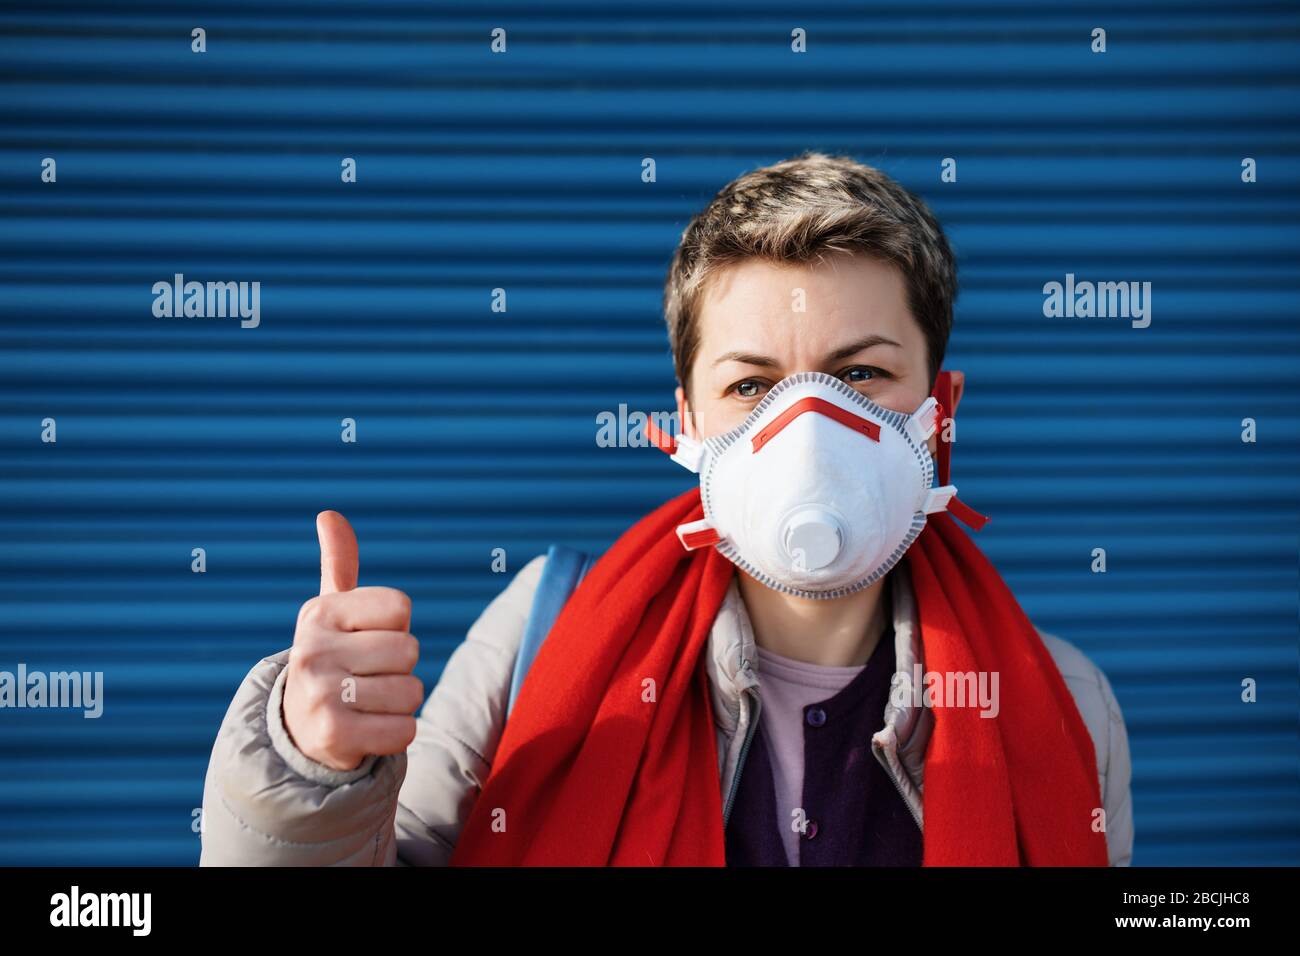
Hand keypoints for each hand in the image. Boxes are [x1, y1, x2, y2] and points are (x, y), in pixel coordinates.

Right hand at [281, 511, 422, 771]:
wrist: (297, 732)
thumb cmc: (331, 661)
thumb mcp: (331, 612)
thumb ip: (338, 564)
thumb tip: (328, 514)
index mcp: (320, 613)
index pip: (400, 607)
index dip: (396, 628)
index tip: (365, 642)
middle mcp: (313, 650)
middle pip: (409, 650)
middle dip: (399, 669)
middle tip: (365, 679)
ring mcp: (320, 694)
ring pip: (411, 692)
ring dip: (399, 704)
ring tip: (364, 705)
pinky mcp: (333, 735)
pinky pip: (404, 730)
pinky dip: (395, 735)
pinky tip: (366, 731)